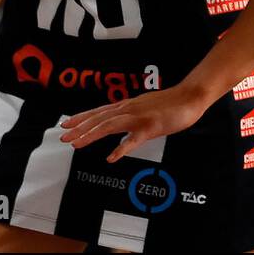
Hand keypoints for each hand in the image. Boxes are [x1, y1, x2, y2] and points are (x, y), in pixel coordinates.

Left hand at [60, 84, 209, 161]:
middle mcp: (129, 109)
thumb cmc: (171, 103)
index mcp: (128, 106)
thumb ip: (132, 116)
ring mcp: (139, 117)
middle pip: (99, 118)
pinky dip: (121, 148)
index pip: (99, 111)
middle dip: (79, 127)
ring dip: (91, 134)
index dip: (81, 117)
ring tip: (77, 143)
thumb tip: (122, 124)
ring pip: (109, 125)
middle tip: (62, 136)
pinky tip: (111, 158)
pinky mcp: (151, 127)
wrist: (191, 96)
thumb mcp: (146, 108)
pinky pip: (133, 140)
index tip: (66, 123)